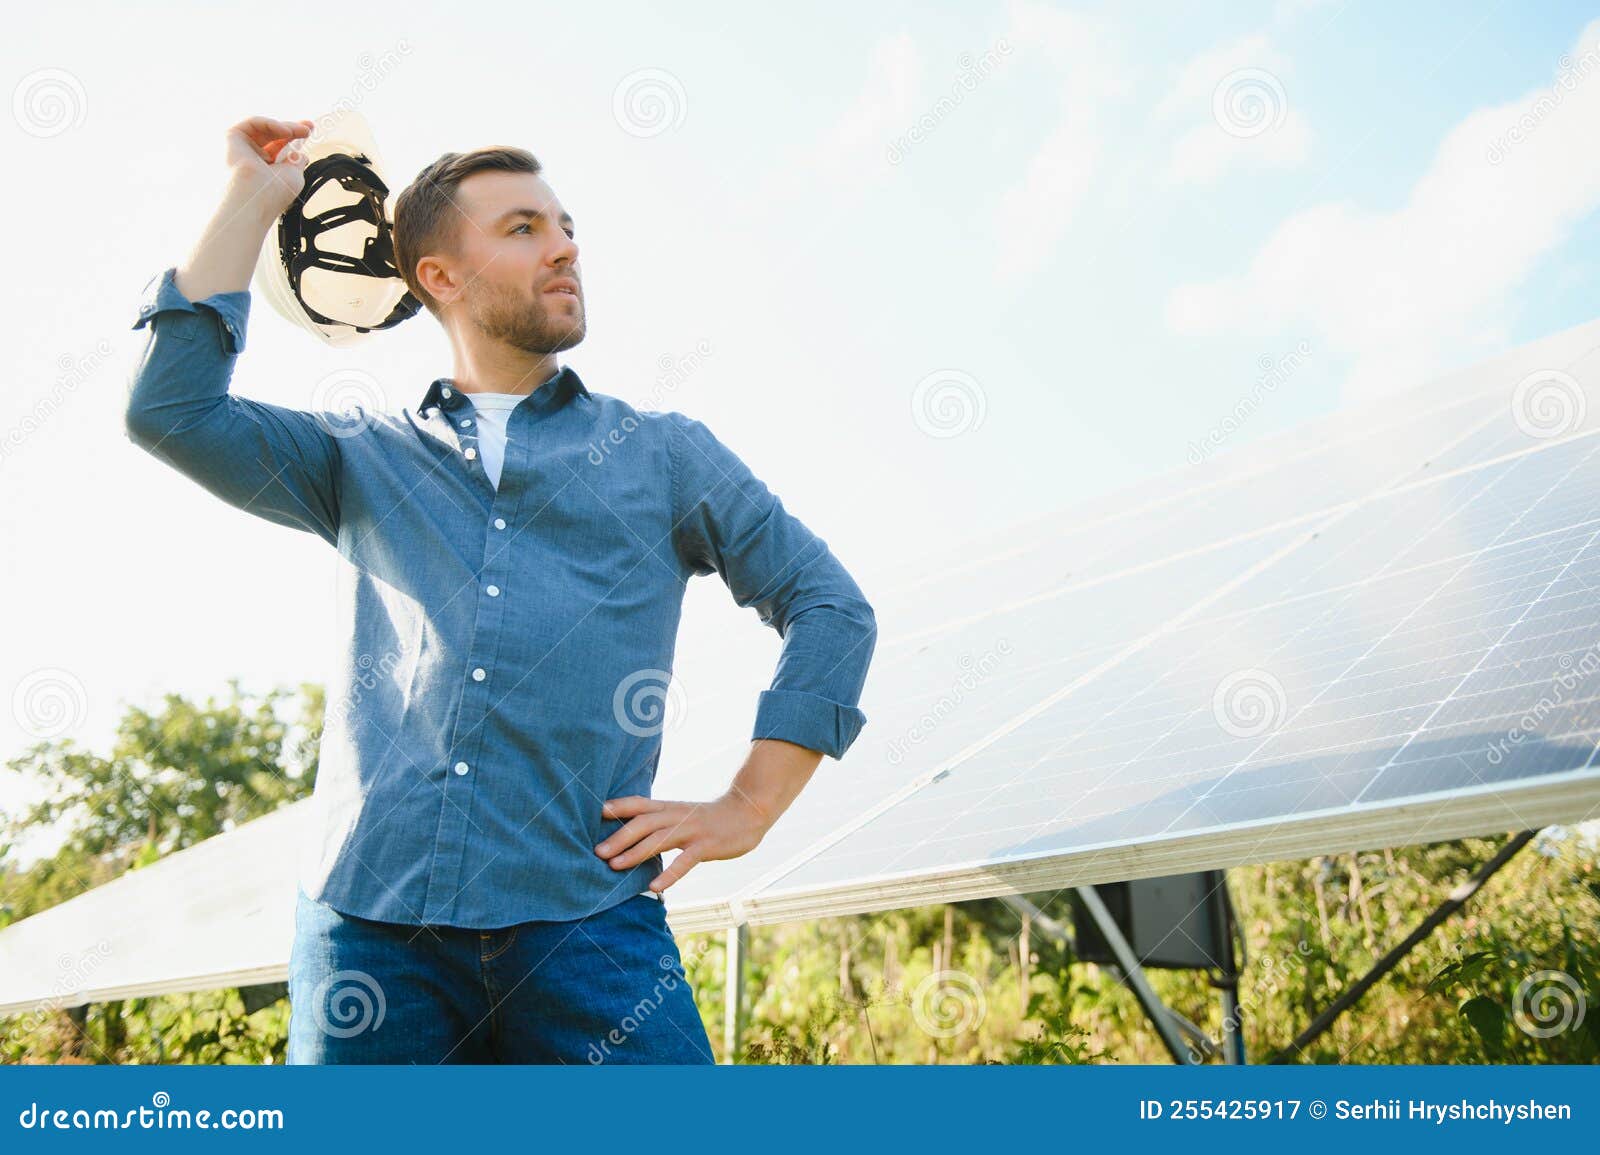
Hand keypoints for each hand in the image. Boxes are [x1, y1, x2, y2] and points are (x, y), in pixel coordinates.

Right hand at [224, 116, 314, 218]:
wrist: (255, 197)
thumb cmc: (274, 193)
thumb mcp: (294, 175)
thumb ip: (297, 162)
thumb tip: (301, 154)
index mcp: (265, 170)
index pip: (280, 149)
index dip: (295, 138)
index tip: (310, 130)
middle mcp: (252, 159)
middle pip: (273, 137)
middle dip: (293, 129)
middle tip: (309, 127)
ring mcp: (242, 149)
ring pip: (265, 129)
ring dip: (286, 127)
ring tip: (301, 131)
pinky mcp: (232, 138)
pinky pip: (253, 123)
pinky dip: (270, 123)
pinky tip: (286, 131)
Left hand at [595, 792, 772, 894]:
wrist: (746, 813)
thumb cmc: (709, 818)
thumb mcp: (682, 814)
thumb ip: (659, 821)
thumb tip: (632, 834)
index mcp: (669, 808)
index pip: (638, 804)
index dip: (618, 807)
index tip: (596, 813)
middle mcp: (676, 816)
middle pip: (643, 823)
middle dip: (619, 837)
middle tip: (597, 852)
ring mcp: (691, 831)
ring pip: (659, 840)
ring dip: (635, 853)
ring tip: (614, 866)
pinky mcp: (706, 846)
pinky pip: (684, 862)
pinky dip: (669, 874)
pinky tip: (654, 886)